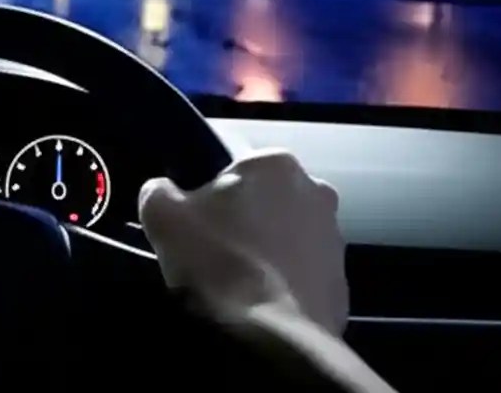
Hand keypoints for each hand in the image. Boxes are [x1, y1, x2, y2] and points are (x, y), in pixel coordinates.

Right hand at [139, 149, 347, 333]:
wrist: (270, 336)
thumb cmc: (217, 263)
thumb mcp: (163, 216)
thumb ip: (158, 190)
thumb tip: (162, 190)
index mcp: (273, 163)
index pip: (231, 168)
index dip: (208, 196)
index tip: (196, 224)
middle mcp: (315, 191)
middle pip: (263, 202)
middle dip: (242, 222)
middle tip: (213, 253)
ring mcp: (334, 239)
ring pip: (285, 239)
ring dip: (264, 253)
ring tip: (235, 284)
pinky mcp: (341, 282)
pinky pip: (300, 276)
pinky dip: (281, 286)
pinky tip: (258, 304)